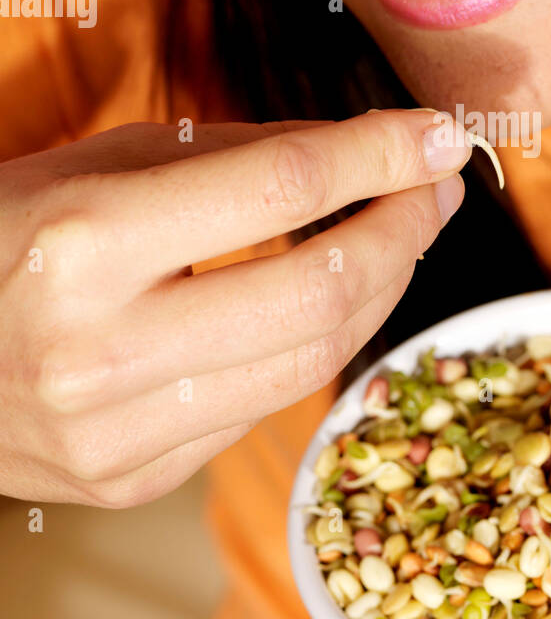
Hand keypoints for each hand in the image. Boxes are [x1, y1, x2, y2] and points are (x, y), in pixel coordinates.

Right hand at [0, 109, 469, 505]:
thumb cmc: (9, 233)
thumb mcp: (100, 162)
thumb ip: (236, 157)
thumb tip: (370, 156)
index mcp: (84, 242)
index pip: (281, 189)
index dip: (380, 156)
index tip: (439, 137)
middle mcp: (102, 349)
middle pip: (317, 291)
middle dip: (402, 231)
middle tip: (434, 190)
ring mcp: (116, 434)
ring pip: (311, 365)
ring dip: (379, 294)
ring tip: (399, 242)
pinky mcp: (131, 481)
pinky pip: (263, 409)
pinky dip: (313, 350)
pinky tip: (326, 308)